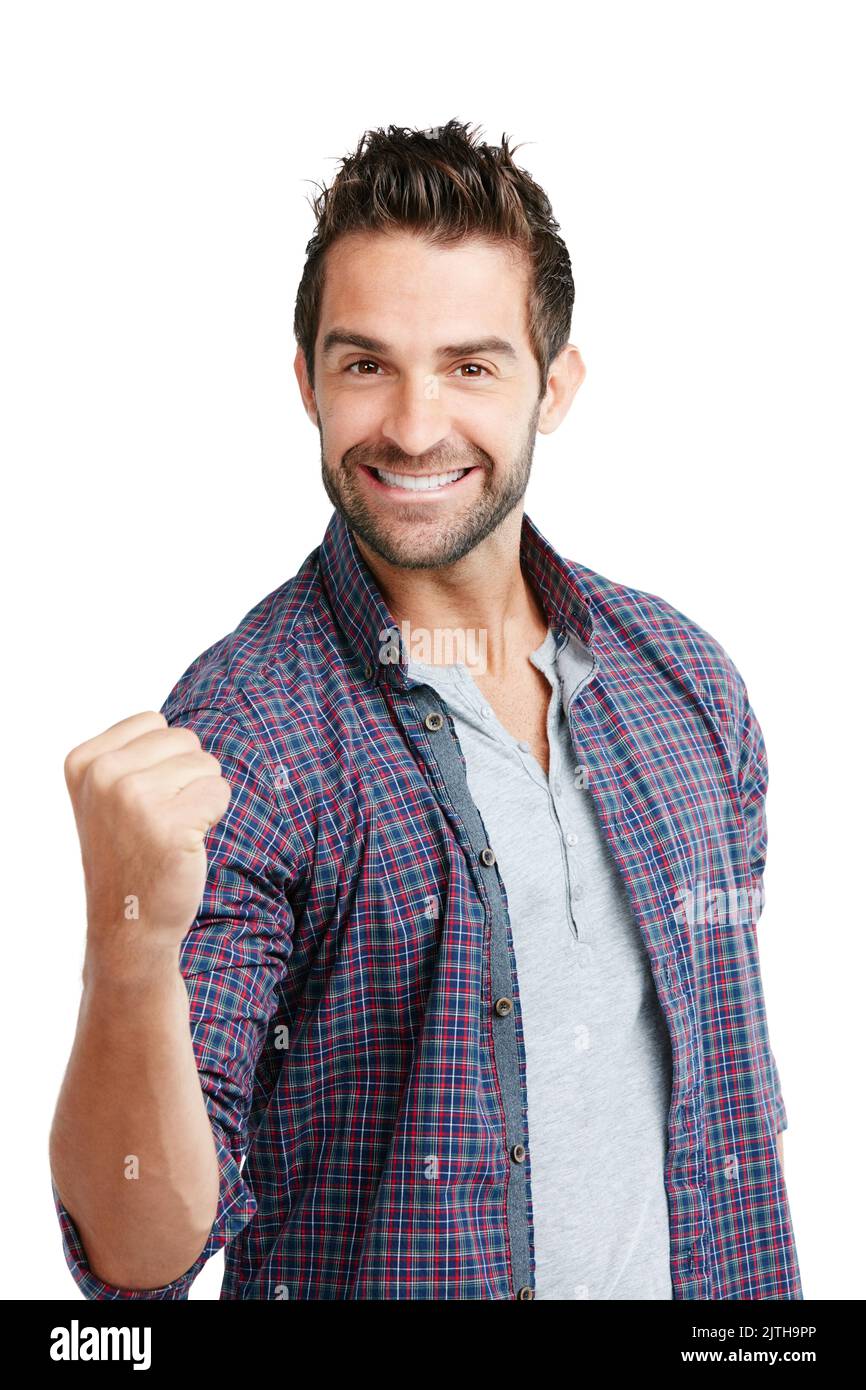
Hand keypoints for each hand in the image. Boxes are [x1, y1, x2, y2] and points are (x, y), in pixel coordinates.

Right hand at [64, 711, 231, 960]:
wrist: (128, 922)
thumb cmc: (128, 853)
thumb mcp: (104, 796)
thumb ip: (128, 755)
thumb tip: (172, 725)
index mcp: (85, 761)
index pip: (154, 721)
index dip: (163, 759)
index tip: (141, 800)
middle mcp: (104, 775)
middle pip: (184, 739)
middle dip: (187, 776)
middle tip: (161, 819)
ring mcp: (135, 799)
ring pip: (206, 764)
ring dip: (201, 797)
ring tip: (173, 830)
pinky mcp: (172, 824)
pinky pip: (220, 792)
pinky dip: (213, 815)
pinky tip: (187, 843)